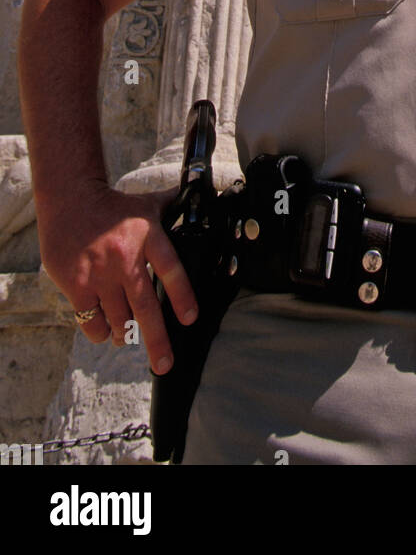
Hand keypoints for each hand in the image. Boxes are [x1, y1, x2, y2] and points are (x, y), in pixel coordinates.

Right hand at [37, 184, 197, 374]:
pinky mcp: (76, 284)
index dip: (182, 295)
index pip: (171, 269)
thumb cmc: (114, 205)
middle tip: (165, 363)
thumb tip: (200, 196)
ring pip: (118, 318)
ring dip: (125, 335)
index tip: (190, 319)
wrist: (70, 198)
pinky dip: (101, 331)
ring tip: (127, 338)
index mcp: (148, 236)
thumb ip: (173, 206)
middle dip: (157, 340)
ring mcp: (99, 273)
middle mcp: (125, 257)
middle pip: (145, 306)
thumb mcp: (147, 204)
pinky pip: (91, 320)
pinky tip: (105, 331)